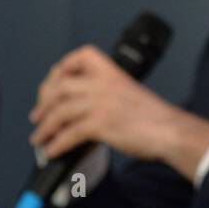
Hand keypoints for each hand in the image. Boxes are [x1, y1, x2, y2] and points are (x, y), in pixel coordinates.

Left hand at [29, 46, 208, 178]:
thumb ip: (107, 94)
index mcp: (113, 72)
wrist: (170, 130)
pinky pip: (69, 133)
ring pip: (60, 111)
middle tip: (37, 116)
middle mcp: (104, 84)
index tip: (53, 81)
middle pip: (61, 86)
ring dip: (44, 127)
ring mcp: (101, 103)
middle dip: (44, 103)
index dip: (62, 66)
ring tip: (38, 139)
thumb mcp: (128, 93)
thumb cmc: (154, 117)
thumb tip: (80, 113)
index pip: (81, 56)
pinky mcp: (101, 124)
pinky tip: (53, 151)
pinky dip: (56, 144)